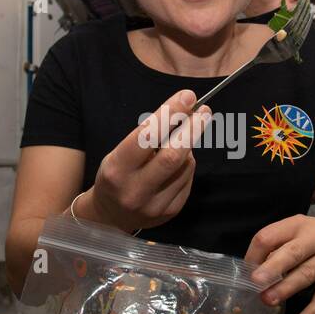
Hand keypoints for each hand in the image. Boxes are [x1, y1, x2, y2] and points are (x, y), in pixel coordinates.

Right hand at [84, 89, 209, 231]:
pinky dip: (187, 166)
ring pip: (185, 167)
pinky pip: (188, 180)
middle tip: (205, 110)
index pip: (147, 136)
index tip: (188, 97)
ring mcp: (154, 205)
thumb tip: (185, 113)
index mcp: (117, 170)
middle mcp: (135, 190)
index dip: (170, 114)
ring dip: (188, 148)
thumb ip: (148, 138)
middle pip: (173, 155)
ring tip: (179, 143)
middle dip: (192, 129)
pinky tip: (177, 164)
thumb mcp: (118, 154)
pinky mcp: (169, 213)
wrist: (109, 216)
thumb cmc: (116, 175)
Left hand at [244, 215, 314, 313]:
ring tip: (268, 300)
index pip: (270, 236)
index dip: (255, 254)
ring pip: (307, 274)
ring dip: (286, 288)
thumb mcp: (301, 230)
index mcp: (298, 225)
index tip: (247, 272)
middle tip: (256, 282)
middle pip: (292, 253)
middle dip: (272, 267)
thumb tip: (254, 269)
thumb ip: (279, 246)